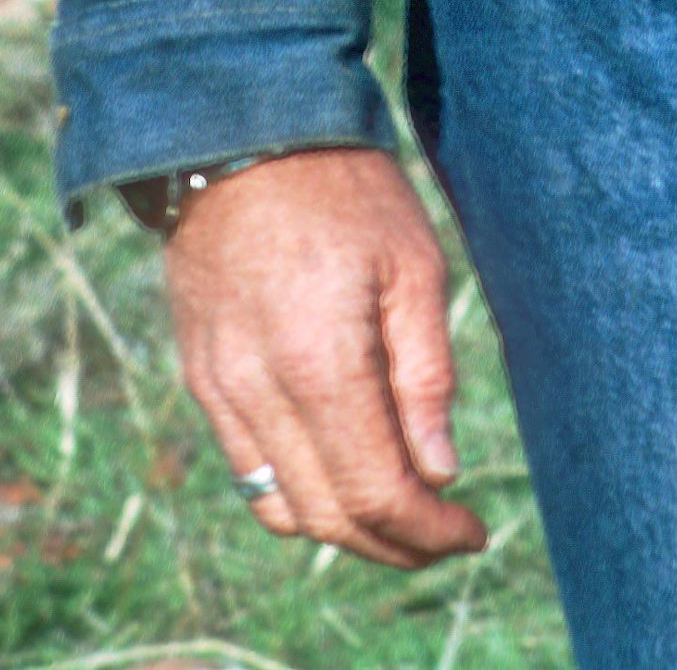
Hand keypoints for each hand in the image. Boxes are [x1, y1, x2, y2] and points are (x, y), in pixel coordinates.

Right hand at [165, 146, 487, 568]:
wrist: (240, 133)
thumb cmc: (345, 188)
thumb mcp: (414, 265)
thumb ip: (425, 376)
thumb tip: (438, 473)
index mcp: (320, 363)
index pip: (375, 492)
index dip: (428, 531)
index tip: (474, 534)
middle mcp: (259, 393)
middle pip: (328, 517)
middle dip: (395, 542)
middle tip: (447, 534)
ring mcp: (220, 390)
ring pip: (282, 508)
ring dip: (345, 528)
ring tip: (403, 512)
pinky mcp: (202, 378)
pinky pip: (248, 471)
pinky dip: (298, 494)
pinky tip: (342, 472)